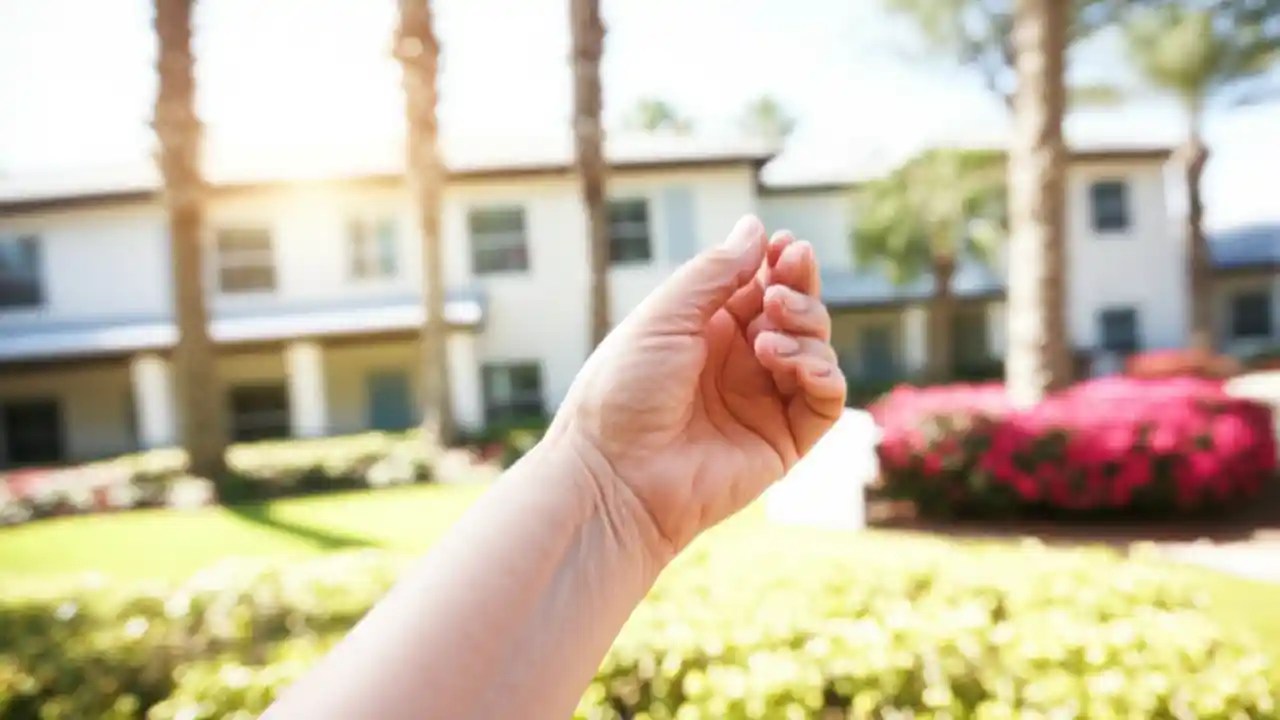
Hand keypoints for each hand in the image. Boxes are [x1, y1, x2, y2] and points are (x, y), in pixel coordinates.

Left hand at [550, 215, 846, 559]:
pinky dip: (822, 373)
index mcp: (706, 330)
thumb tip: (757, 229)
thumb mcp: (664, 316)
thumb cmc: (623, 393)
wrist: (614, 475)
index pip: (761, 285)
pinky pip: (825, 400)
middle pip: (796, 313)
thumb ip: (715, 273)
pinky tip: (786, 363)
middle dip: (799, 291)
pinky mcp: (783, 442)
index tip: (785, 246)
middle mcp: (738, 363)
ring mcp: (763, 402)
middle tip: (780, 293)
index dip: (780, 263)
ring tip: (766, 338)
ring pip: (817, 350)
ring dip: (805, 331)